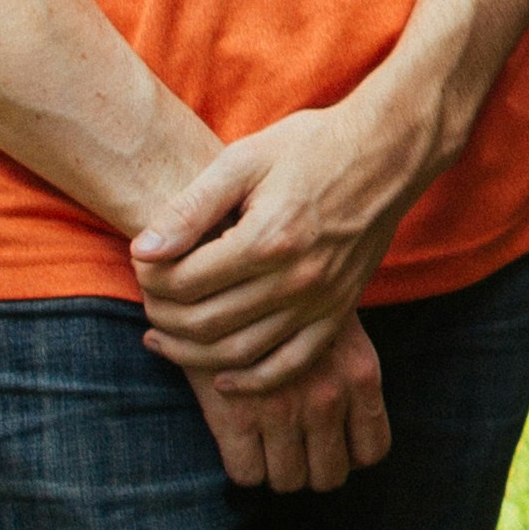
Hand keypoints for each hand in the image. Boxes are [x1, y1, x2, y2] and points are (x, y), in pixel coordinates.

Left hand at [131, 93, 436, 388]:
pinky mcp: (340, 311)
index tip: (142, 263)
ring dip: (191, 354)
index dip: (150, 279)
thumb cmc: (309, 148)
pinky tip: (222, 378)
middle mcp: (296, 278)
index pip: (184, 282)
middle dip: (162, 316)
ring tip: (164, 337)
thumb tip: (143, 251)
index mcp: (267, 237)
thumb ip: (191, 208)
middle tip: (148, 300)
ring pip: (239, 352)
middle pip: (204, 323)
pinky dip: (252, 381)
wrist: (386, 152)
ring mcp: (321, 300)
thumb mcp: (243, 161)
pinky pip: (291, 365)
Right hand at [191, 316, 393, 492]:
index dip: (349, 454)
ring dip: (277, 469)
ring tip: (267, 445)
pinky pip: (246, 473)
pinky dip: (244, 465)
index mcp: (361, 375)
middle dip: (312, 468)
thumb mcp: (340, 328)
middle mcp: (327, 397)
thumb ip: (351, 375)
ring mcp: (281, 409)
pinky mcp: (234, 415)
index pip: (371, 451)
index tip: (331, 443)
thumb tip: (354, 429)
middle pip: (329, 476)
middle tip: (295, 448)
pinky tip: (240, 440)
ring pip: (287, 480)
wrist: (234, 271)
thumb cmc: (291, 300)